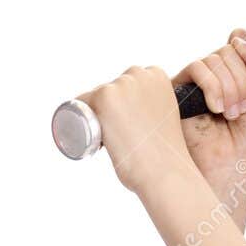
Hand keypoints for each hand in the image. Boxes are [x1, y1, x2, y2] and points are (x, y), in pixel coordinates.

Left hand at [77, 64, 191, 195]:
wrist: (166, 170)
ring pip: (95, 96)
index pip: (128, 83)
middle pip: (111, 87)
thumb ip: (155, 109)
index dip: (122, 102)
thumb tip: (142, 118)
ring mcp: (121, 85)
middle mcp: (140, 74)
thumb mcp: (165, 117)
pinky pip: (80, 103)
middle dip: (108, 107)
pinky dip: (77, 116)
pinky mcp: (104, 96)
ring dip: (94, 113)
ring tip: (102, 137)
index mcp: (157, 76)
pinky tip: (85, 129)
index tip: (123, 122)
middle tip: (113, 134)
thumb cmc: (168, 155)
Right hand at [170, 29, 245, 183]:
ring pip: (215, 59)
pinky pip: (197, 68)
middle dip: (243, 82)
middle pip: (230, 50)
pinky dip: (213, 88)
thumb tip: (238, 38)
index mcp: (235, 68)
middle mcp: (215, 70)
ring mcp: (197, 78)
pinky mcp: (180, 87)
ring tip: (230, 114)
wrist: (232, 160)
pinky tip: (215, 109)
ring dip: (230, 90)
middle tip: (243, 109)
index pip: (240, 41)